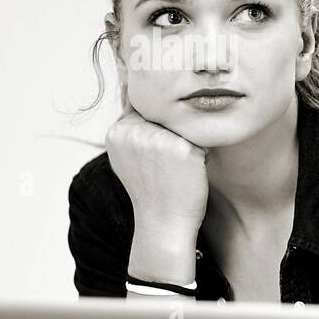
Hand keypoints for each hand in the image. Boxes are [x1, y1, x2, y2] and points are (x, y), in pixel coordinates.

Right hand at [105, 97, 209, 238]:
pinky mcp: (182, 148)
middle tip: (172, 162)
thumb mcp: (129, 157)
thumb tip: (136, 95)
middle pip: (166, 114)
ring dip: (188, 141)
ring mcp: (158, 139)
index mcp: (117, 132)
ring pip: (184, 125)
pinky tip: (191, 170)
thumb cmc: (152, 190)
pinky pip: (201, 138)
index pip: (144, 107)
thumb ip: (132, 129)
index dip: (159, 124)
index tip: (162, 148)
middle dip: (174, 131)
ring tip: (179, 167)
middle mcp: (134, 132)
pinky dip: (201, 152)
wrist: (164, 222)